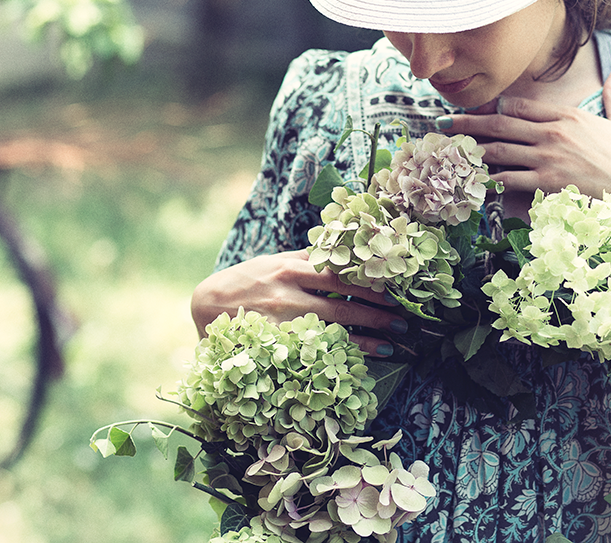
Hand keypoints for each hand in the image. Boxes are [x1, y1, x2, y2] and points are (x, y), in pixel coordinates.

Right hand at [191, 250, 408, 356]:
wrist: (206, 303)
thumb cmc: (245, 281)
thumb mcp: (272, 262)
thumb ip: (303, 259)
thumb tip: (340, 248)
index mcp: (291, 265)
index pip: (340, 271)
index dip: (370, 280)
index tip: (395, 287)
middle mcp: (289, 288)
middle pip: (344, 299)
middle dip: (377, 309)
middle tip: (403, 318)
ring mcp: (283, 317)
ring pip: (334, 326)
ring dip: (367, 335)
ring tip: (393, 342)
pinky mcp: (277, 341)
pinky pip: (315, 349)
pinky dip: (339, 355)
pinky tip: (358, 361)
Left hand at [438, 67, 610, 232]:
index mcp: (567, 116)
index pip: (520, 106)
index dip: (495, 108)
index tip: (476, 108)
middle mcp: (552, 134)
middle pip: (499, 125)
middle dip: (467, 123)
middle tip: (442, 123)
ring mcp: (546, 159)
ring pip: (498, 151)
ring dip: (470, 150)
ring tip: (448, 150)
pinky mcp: (545, 183)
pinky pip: (508, 180)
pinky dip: (487, 181)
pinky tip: (470, 180)